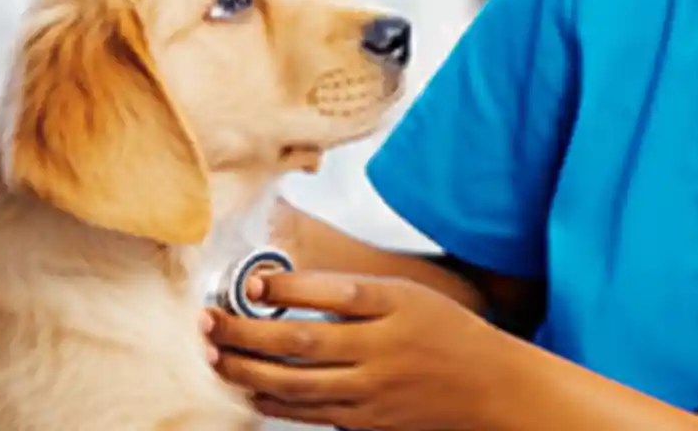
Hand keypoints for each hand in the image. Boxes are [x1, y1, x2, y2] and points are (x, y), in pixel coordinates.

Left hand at [205, 271, 510, 430]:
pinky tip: (252, 386)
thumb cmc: (446, 333)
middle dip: (243, 330)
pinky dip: (273, 399)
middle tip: (208, 320)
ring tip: (214, 354)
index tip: (251, 281)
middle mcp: (381, 349)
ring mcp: (372, 390)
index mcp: (395, 307)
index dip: (285, 286)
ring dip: (245, 367)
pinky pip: (309, 412)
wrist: (489, 387)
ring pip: (294, 381)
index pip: (331, 291)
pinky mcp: (367, 421)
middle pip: (298, 340)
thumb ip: (355, 292)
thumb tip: (287, 287)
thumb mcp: (410, 296)